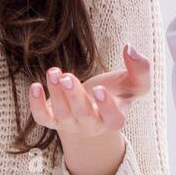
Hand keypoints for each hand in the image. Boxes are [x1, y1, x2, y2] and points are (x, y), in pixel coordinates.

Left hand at [28, 43, 151, 139]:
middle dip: (74, 97)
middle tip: (67, 77)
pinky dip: (36, 104)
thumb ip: (140, 68)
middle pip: (84, 116)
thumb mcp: (133, 83)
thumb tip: (130, 48)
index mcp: (115, 118)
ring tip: (53, 72)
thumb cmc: (117, 91)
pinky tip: (35, 86)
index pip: (113, 119)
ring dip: (55, 94)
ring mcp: (71, 125)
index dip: (106, 107)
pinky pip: (42, 118)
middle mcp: (92, 125)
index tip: (100, 89)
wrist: (94, 105)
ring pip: (62, 115)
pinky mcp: (53, 120)